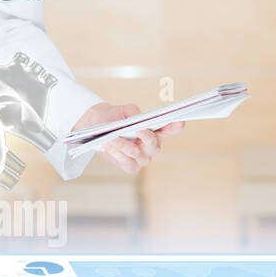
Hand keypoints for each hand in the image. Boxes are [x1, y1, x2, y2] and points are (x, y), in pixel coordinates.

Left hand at [70, 102, 185, 173]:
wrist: (96, 127)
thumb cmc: (113, 118)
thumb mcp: (122, 111)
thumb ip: (132, 112)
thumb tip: (136, 119)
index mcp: (154, 131)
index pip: (169, 129)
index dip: (176, 126)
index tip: (180, 120)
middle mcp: (151, 146)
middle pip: (155, 145)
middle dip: (147, 138)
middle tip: (139, 129)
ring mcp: (142, 158)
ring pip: (138, 154)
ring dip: (124, 146)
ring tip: (112, 139)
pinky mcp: (131, 166)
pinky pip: (127, 162)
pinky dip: (117, 154)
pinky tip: (109, 146)